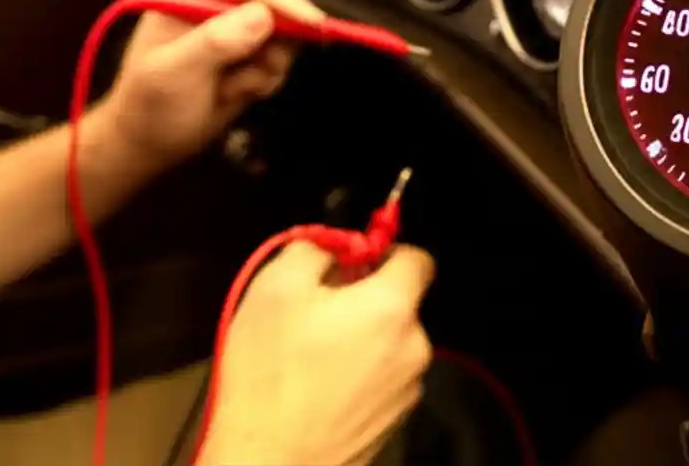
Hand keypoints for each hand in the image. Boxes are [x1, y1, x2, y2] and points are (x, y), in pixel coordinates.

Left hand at [92, 0, 323, 169]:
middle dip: (281, 34)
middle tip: (263, 67)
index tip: (312, 25)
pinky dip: (268, 79)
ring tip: (231, 88)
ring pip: (288, 29)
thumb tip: (263, 16)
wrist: (149, 141)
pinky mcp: (254, 49)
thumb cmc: (150, 105)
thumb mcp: (173, 74)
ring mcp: (239, 23)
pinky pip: (286, 55)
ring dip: (269, 66)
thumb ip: (215, 42)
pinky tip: (235, 92)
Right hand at [201, 242, 435, 465]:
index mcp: (393, 308)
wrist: (271, 461)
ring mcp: (408, 389)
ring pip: (391, 343)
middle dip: (364, 298)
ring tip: (311, 356)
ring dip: (362, 338)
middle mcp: (415, 347)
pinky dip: (360, 374)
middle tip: (316, 311)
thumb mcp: (276, 288)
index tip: (351, 261)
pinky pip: (383, 378)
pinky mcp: (395, 421)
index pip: (418, 258)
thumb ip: (313, 248)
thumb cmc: (270, 373)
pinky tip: (320, 388)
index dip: (385, 251)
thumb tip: (333, 244)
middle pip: (401, 303)